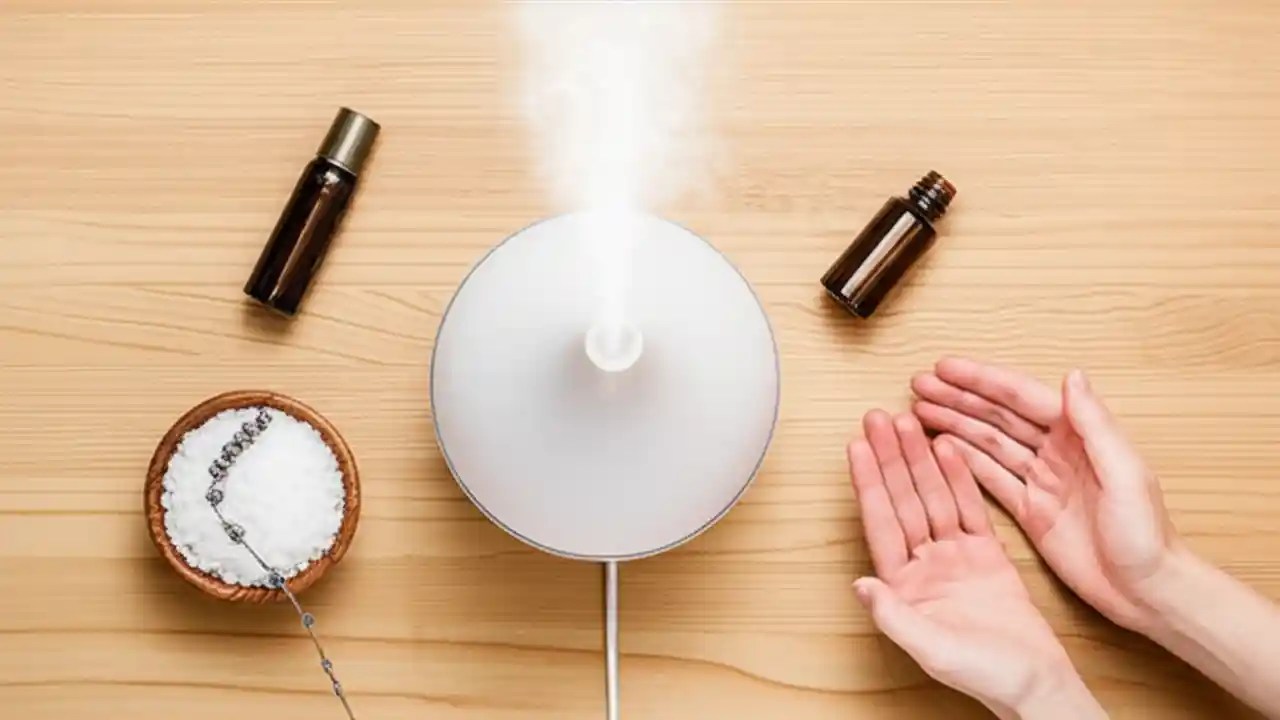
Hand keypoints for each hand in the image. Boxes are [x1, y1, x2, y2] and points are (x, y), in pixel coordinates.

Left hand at [848, 411, 1102, 718]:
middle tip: (879, 418)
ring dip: (919, 460)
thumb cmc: (986, 675)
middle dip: (890, 458)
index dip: (869, 484)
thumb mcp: (934, 650)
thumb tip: (860, 585)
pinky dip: (958, 478)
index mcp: (905, 586)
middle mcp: (924, 566)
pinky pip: (968, 509)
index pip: (881, 523)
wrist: (1036, 683)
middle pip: (903, 501)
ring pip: (932, 498)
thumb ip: (895, 617)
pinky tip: (948, 448)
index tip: (857, 448)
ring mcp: (954, 558)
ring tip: (908, 420)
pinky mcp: (987, 555)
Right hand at [910, 358, 1180, 632]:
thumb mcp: (1126, 475)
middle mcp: (1057, 452)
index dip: (982, 381)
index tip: (946, 368)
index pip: (1022, 398)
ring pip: (988, 443)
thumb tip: (1072, 376)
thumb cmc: (1147, 535)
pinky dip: (964, 461)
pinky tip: (940, 448)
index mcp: (1080, 436)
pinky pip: (991, 478)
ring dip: (955, 424)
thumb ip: (1096, 425)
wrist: (1148, 591)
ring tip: (919, 410)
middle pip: (998, 416)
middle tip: (920, 384)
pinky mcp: (1030, 510)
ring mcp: (1041, 481)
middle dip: (958, 398)